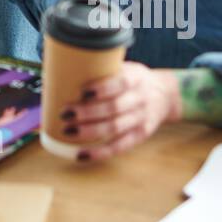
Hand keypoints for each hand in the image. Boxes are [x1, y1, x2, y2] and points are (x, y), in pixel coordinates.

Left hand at [60, 64, 182, 162]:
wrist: (165, 95)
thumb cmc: (133, 79)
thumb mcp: (125, 67)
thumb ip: (101, 69)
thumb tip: (57, 69)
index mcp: (136, 77)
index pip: (121, 82)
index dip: (102, 88)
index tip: (82, 91)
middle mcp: (140, 99)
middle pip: (114, 108)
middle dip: (87, 112)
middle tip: (65, 113)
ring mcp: (141, 119)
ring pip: (114, 128)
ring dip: (89, 132)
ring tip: (68, 131)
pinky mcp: (139, 136)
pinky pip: (119, 147)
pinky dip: (99, 153)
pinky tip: (81, 154)